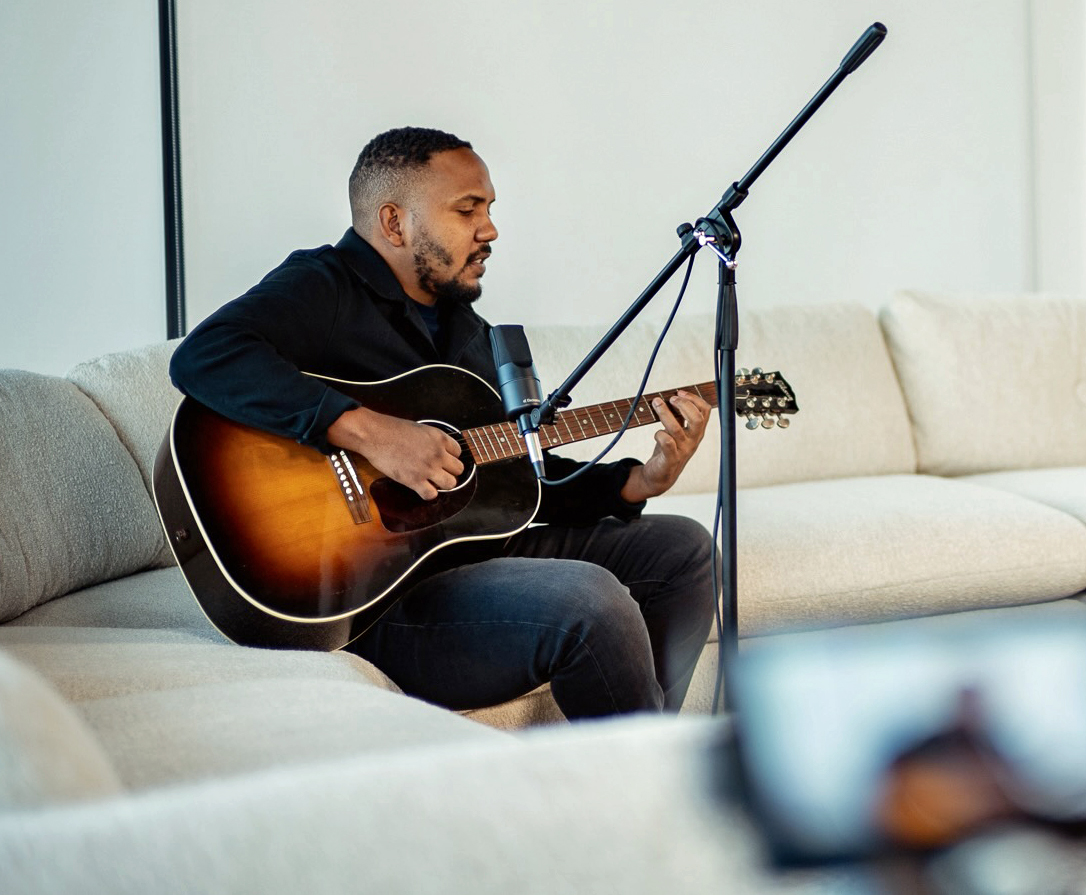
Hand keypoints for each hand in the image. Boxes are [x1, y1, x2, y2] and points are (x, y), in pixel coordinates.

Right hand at [327, 406, 463, 500]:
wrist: (375, 435)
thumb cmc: (392, 429)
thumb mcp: (420, 428)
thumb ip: (432, 440)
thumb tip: (438, 449)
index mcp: (439, 438)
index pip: (458, 452)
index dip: (450, 457)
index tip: (443, 459)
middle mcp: (437, 454)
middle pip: (458, 469)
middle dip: (449, 471)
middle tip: (438, 471)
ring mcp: (427, 468)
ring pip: (451, 484)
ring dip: (442, 483)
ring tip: (432, 481)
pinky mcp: (414, 481)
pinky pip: (431, 494)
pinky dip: (428, 493)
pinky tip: (422, 488)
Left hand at [620, 391, 710, 503]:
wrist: (661, 476)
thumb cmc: (668, 450)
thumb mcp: (676, 431)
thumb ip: (678, 417)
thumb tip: (673, 396)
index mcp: (696, 432)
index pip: (705, 411)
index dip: (694, 398)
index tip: (679, 392)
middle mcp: (692, 441)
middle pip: (697, 419)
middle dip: (684, 404)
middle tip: (671, 398)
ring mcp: (682, 450)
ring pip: (677, 429)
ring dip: (665, 413)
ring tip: (656, 403)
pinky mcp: (670, 459)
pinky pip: (667, 444)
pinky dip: (660, 435)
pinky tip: (656, 433)